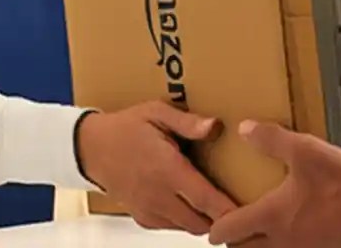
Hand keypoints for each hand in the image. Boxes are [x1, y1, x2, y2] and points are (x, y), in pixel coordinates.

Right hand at [76, 101, 236, 234]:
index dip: (229, 210)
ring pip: (188, 228)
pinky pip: (172, 226)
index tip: (249, 210)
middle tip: (240, 204)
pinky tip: (193, 202)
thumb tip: (216, 126)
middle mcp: (158, 195)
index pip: (205, 199)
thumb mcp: (156, 112)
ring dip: (205, 219)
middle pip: (201, 222)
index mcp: (166, 169)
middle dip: (222, 218)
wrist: (91, 149)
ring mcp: (149, 209)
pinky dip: (187, 220)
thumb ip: (187, 122)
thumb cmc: (126, 127)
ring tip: (220, 203)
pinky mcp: (143, 217)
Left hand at [207, 121, 340, 246]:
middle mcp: (279, 241)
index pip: (227, 231)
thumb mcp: (307, 152)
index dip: (215, 227)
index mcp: (270, 217)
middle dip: (234, 241)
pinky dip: (282, 245)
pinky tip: (294, 230)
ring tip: (261, 229)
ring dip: (257, 245)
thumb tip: (245, 129)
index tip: (214, 220)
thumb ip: (273, 140)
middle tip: (234, 224)